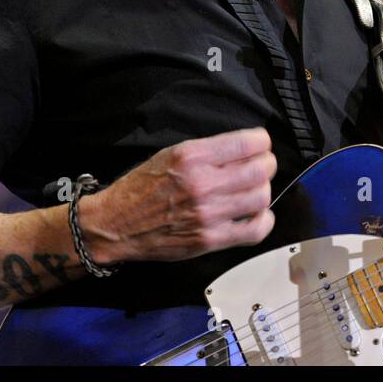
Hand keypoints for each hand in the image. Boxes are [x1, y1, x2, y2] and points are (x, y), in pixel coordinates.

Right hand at [79, 127, 277, 263]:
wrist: (116, 224)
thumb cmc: (142, 187)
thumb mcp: (171, 153)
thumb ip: (208, 151)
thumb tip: (244, 148)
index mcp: (192, 156)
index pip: (248, 143)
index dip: (261, 142)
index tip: (260, 144)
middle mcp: (202, 184)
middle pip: (261, 170)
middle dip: (266, 164)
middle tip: (261, 166)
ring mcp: (207, 214)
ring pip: (261, 197)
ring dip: (263, 190)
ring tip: (254, 189)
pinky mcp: (209, 239)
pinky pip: (254, 230)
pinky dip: (263, 221)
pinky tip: (255, 214)